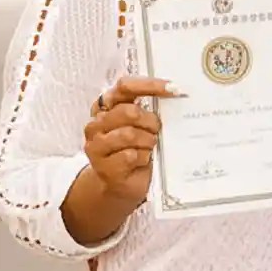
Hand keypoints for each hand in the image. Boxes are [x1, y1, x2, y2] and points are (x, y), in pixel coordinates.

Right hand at [82, 77, 179, 201]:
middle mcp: (96, 123)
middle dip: (150, 121)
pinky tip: (141, 161)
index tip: (173, 88)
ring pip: (129, 134)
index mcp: (105, 106)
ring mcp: (96, 145)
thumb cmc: (134, 149)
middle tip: (157, 131)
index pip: (124, 87)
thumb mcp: (140, 124)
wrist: (122, 185)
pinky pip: (130, 155)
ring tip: (149, 147)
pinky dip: (143, 158)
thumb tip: (174, 92)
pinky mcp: (103, 166)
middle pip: (129, 112)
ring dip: (147, 141)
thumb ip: (147, 108)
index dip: (149, 85)